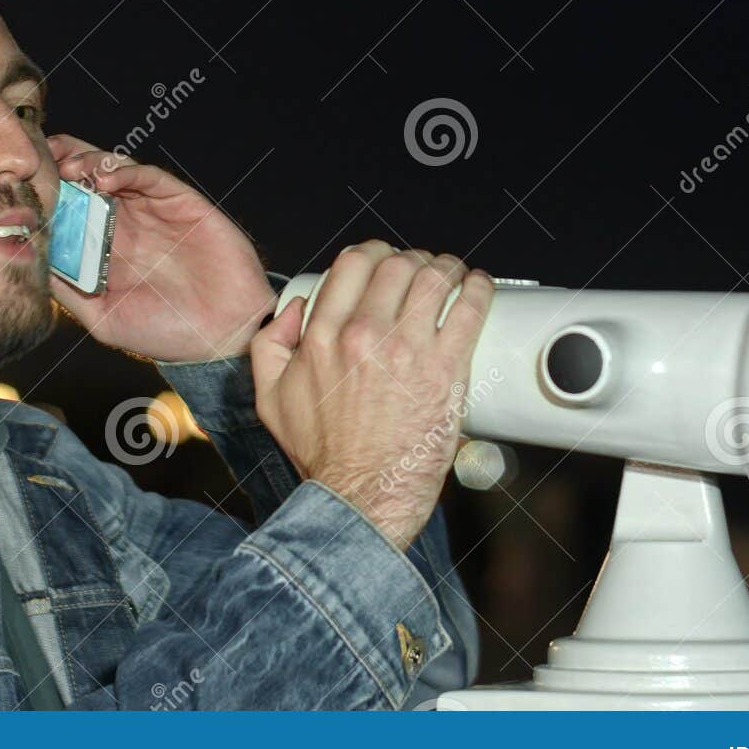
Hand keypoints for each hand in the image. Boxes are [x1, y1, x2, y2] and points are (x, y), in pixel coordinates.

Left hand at [48, 134, 275, 361]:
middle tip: (42, 160)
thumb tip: (29, 265)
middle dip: (62, 163)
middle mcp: (125, 223)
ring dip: (89, 161)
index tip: (23, 184)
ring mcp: (152, 210)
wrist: (221, 335)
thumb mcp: (103, 318)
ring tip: (71, 168)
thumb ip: (70, 291)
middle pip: (87, 179)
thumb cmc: (164, 333)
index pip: (69, 208)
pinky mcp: (179, 201)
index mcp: (104, 247)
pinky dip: (125, 170)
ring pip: (114, 169)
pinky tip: (105, 177)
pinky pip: (149, 176)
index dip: (48, 191)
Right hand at [249, 240, 492, 549]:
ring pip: (434, 277)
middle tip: (422, 270)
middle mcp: (365, 335)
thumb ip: (269, 346)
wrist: (362, 495)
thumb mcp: (271, 399)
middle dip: (412, 258)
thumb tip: (293, 310)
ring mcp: (408, 350)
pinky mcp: (445, 370)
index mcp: (323, 336)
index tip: (385, 261)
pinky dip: (478, 289)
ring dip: (447, 267)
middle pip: (396, 264)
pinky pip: (469, 309)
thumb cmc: (323, 454)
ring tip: (453, 274)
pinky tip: (479, 287)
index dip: (374, 253)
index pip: (353, 263)